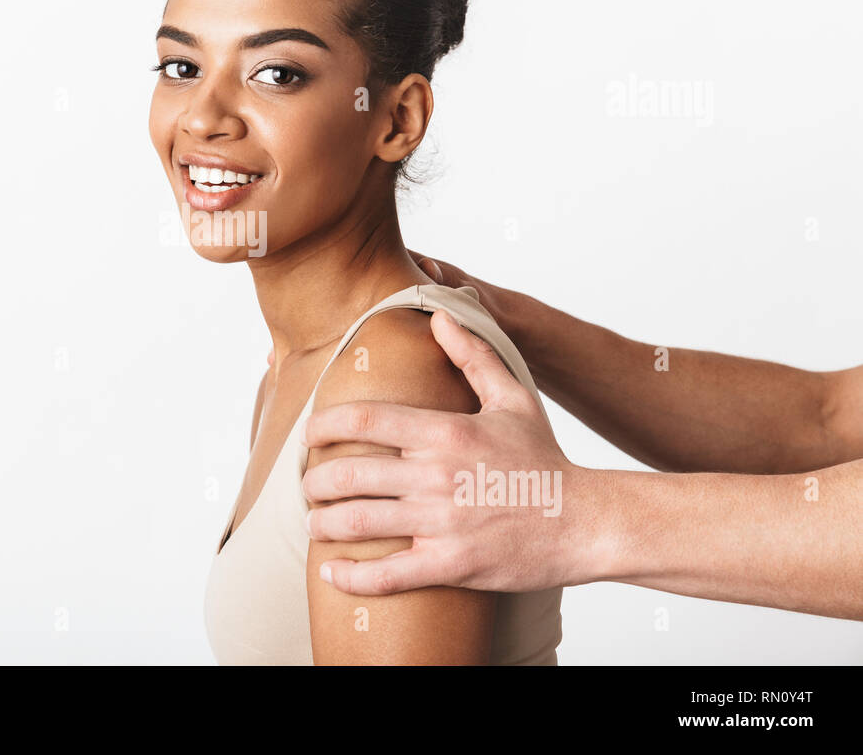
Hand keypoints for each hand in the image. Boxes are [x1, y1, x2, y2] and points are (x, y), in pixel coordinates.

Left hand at [302, 309, 603, 594]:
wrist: (586, 521)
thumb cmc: (545, 460)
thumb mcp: (513, 398)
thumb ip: (472, 355)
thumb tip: (440, 316)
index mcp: (444, 431)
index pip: (363, 420)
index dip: (323, 426)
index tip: (309, 434)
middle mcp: (436, 475)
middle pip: (349, 474)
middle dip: (314, 481)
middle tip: (307, 484)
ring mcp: (442, 522)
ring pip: (358, 523)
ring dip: (323, 524)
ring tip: (314, 522)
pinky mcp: (451, 564)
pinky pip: (387, 575)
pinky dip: (350, 577)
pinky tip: (330, 570)